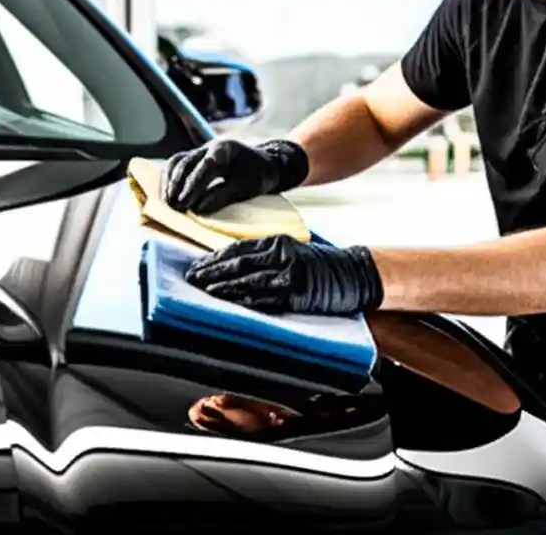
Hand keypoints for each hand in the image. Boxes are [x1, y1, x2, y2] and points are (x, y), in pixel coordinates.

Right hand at [162, 139, 308, 214]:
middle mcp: (208, 147)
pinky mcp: (194, 159)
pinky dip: (170, 179)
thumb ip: (223, 195)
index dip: (193, 186)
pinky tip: (167, 194)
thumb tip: (199, 207)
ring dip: (170, 182)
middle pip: (185, 162)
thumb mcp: (247, 187)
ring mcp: (199, 151)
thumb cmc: (258, 176)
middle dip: (177, 186)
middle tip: (173, 207)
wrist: (264, 164)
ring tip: (167, 203)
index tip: (186, 203)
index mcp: (224, 149)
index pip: (204, 166)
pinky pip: (177, 165)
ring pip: (177, 162)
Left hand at [185, 234, 383, 315]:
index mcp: (278, 242)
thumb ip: (267, 256)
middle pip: (238, 264)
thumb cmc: (320, 264)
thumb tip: (234, 266)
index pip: (238, 249)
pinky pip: (265, 298)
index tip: (196, 267)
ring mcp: (289, 275)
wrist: (354, 273)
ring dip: (224, 287)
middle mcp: (281, 256)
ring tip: (205, 291)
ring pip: (248, 281)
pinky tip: (231, 302)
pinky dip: (246, 300)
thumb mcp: (292, 250)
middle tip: (191, 279)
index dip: (214, 259)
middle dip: (212, 272)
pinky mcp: (297, 293)